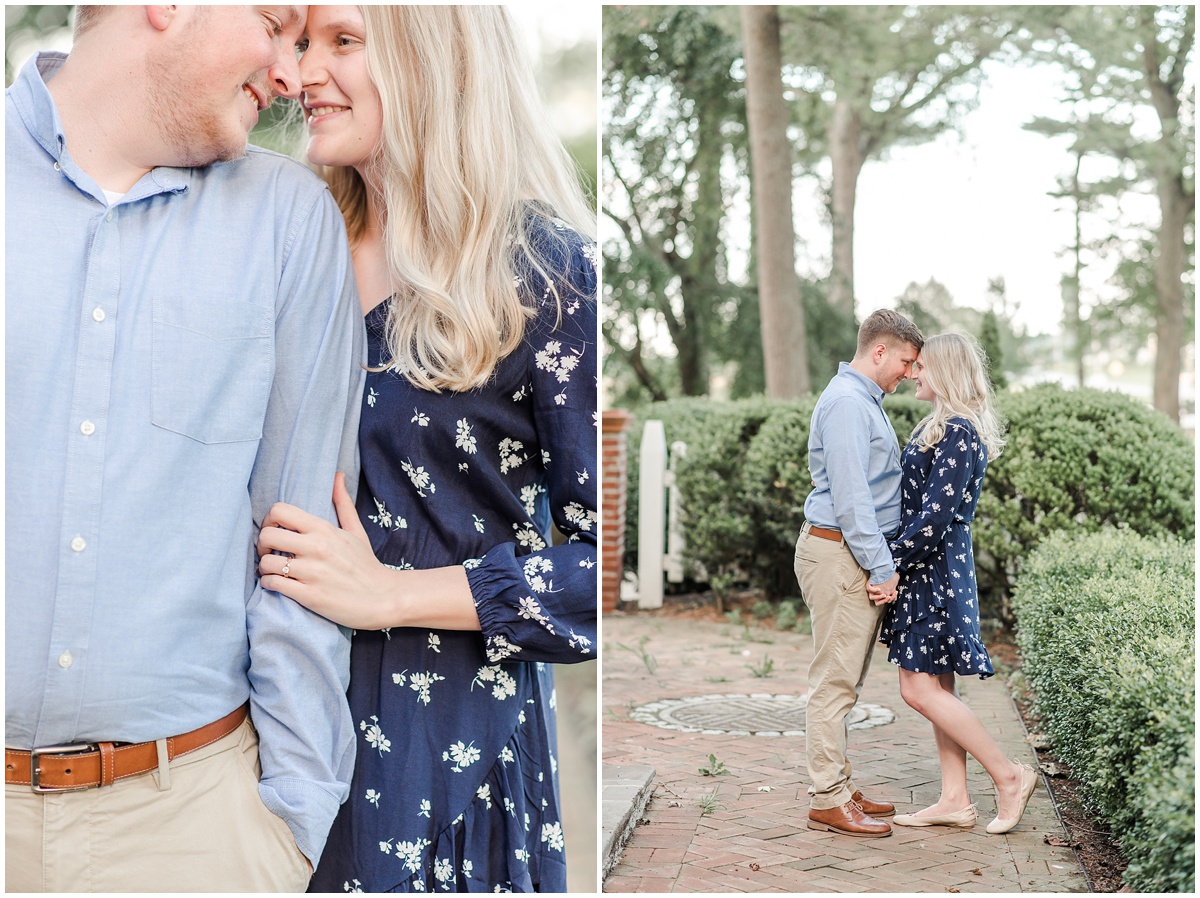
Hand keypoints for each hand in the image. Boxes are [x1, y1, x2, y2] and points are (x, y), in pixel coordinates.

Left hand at [257, 472, 395, 629]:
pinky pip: (274, 584)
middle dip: (262, 544)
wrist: (383, 598)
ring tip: (273, 571)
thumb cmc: (366, 564)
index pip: (280, 510)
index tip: (276, 530)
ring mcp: (312, 572)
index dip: (270, 519)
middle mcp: (316, 548)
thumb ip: (342, 503)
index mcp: (324, 530)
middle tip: (269, 552)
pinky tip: (278, 584)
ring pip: (266, 563)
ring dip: (264, 568)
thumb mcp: (356, 531)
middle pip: (267, 535)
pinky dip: (269, 584)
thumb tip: (338, 475)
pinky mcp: (309, 595)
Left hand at [867, 572, 899, 605]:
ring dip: (879, 597)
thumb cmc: (889, 574)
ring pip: (872, 598)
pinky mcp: (870, 584)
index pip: (885, 601)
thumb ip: (894, 588)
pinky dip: (874, 590)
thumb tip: (895, 592)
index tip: (895, 593)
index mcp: (882, 593)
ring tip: (884, 594)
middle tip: (889, 596)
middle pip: (878, 602)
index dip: (891, 599)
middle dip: (885, 600)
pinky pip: (870, 589)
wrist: (884, 568)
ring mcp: (872, 589)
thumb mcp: (893, 581)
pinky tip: (879, 588)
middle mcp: (877, 592)